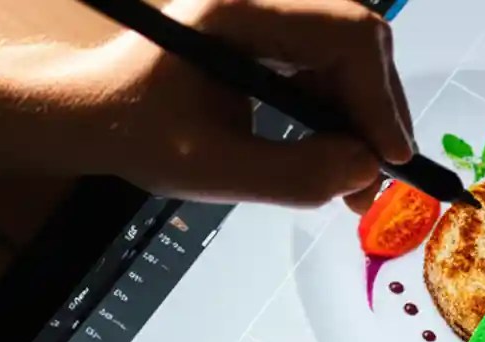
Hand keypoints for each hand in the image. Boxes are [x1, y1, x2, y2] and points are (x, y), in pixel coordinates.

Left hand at [79, 0, 414, 211]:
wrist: (95, 110)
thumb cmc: (136, 133)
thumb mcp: (210, 169)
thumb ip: (291, 175)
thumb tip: (365, 170)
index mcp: (242, 12)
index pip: (345, 33)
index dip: (378, 97)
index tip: (388, 160)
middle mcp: (265, 0)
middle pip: (359, 38)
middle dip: (378, 110)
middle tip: (377, 179)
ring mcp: (272, 13)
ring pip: (354, 53)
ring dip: (365, 117)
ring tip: (357, 178)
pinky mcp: (276, 33)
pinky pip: (333, 64)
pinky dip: (344, 112)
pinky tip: (336, 153)